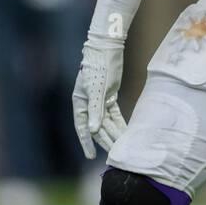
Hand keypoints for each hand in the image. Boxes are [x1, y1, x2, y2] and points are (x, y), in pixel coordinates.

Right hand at [72, 41, 125, 159]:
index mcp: (80, 102)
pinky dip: (119, 123)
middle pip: (97, 126)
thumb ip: (95, 111)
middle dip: (106, 140)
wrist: (107, 48)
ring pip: (107, 122)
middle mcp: (88, 104)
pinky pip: (114, 114)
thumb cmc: (98, 66)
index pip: (82, 127)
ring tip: (123, 146)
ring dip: (114, 133)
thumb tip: (93, 130)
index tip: (91, 156)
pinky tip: (125, 132)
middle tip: (115, 154)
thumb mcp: (96, 89)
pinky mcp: (109, 97)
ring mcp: (99, 101)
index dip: (86, 142)